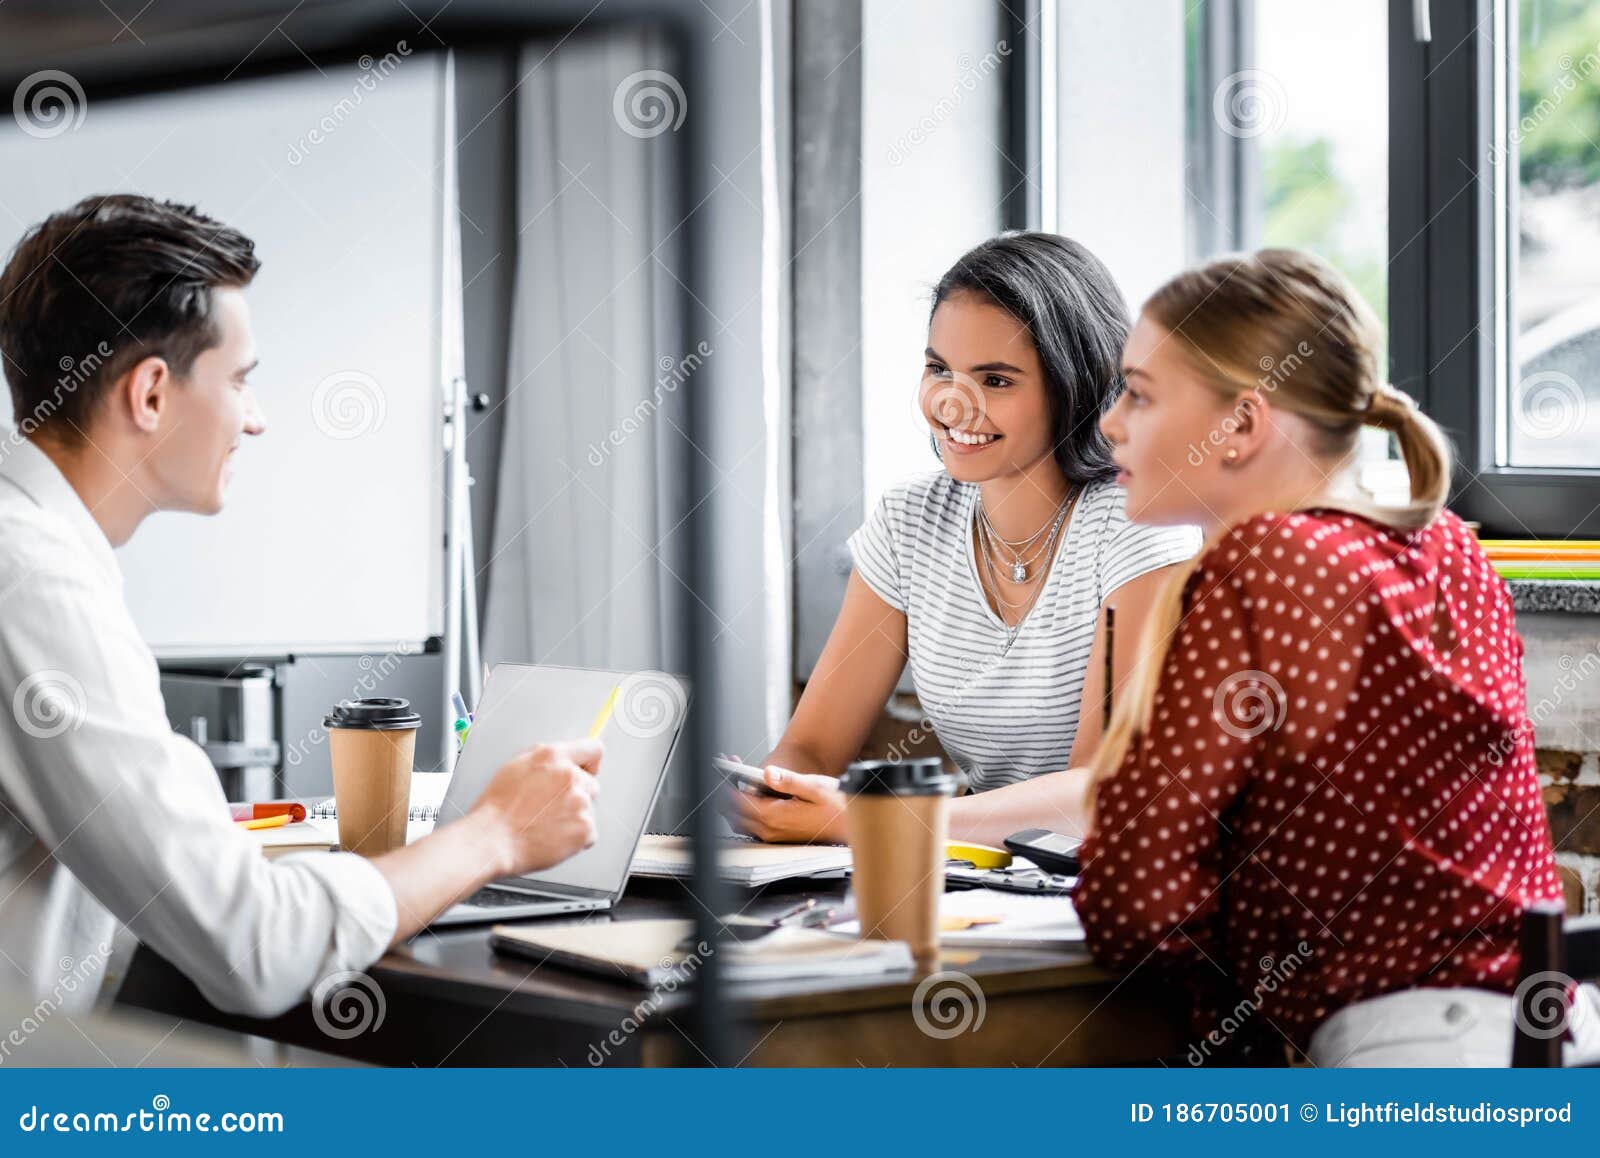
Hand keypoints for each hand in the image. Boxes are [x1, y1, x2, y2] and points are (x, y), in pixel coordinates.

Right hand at [472, 739, 600, 876]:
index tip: (587, 771)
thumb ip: (541, 757)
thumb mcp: (514, 767)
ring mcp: (580, 803)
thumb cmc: (497, 809)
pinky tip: (552, 837)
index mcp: (553, 757)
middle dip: (577, 794)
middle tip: (551, 807)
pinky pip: (589, 833)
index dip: (589, 762)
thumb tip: (557, 757)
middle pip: (591, 783)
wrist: (492, 840)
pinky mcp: (585, 828)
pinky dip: (575, 838)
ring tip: (546, 824)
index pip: (593, 749)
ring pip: (588, 809)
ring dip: (574, 816)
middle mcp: (570, 776)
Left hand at [725, 766, 845, 843]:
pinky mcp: (775, 836)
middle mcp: (769, 829)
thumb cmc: (835, 805)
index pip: (737, 802)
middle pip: (733, 813)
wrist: (849, 826)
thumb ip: (789, 781)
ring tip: (733, 778)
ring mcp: (771, 835)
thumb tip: (767, 773)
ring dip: (731, 802)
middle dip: (725, 792)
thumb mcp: (815, 787)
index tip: (722, 767)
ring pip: (739, 821)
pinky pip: (749, 825)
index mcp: (775, 816)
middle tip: (726, 769)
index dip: (725, 784)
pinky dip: (742, 810)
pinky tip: (748, 794)